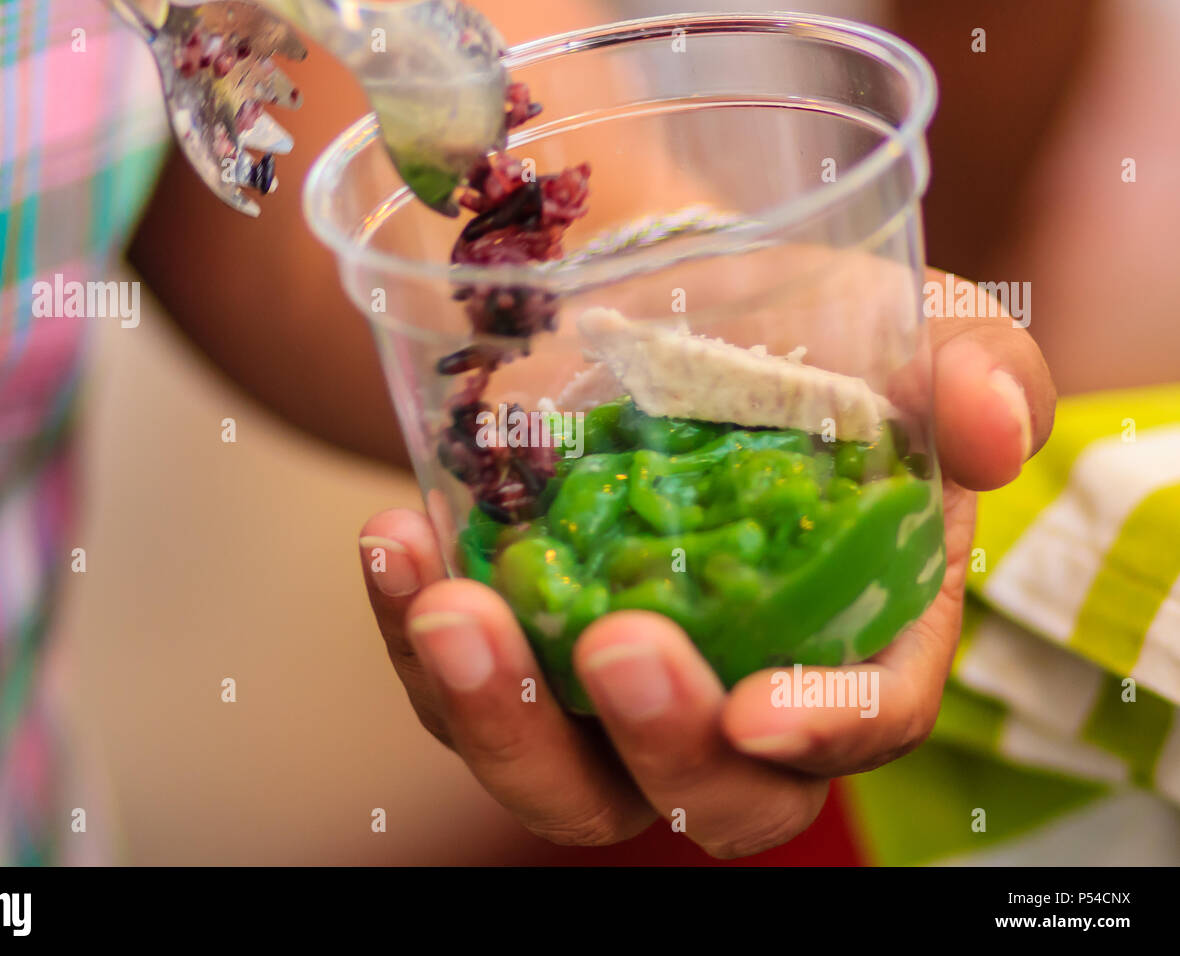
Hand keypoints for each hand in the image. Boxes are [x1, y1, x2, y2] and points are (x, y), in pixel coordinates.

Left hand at [356, 269, 1054, 857]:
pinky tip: (395, 542)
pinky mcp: (517, 655)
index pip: (865, 719)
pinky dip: (411, 628)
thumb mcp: (902, 320)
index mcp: (860, 628)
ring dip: (496, 716)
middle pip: (708, 791)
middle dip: (658, 745)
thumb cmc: (802, 327)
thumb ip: (974, 366)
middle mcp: (737, 685)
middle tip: (612, 644)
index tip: (757, 708)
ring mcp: (613, 688)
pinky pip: (457, 687)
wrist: (664, 303)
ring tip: (451, 608)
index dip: (823, 733)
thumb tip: (996, 429)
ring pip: (560, 774)